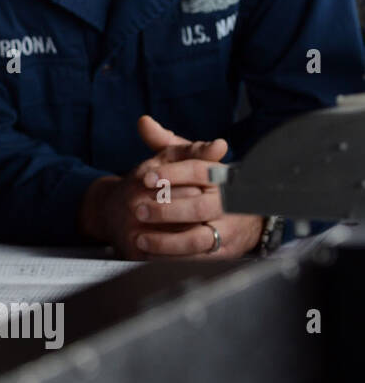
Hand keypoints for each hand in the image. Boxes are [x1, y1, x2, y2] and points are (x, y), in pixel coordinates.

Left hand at [79, 116, 261, 259]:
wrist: (244, 215)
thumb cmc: (207, 183)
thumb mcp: (189, 160)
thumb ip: (166, 143)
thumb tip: (143, 122)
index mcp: (220, 176)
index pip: (199, 171)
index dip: (172, 174)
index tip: (146, 177)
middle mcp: (228, 203)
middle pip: (200, 207)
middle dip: (167, 210)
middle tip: (138, 209)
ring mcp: (228, 229)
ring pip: (200, 238)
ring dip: (168, 242)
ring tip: (140, 239)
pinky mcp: (225, 251)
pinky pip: (199, 259)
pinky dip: (173, 260)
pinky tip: (152, 257)